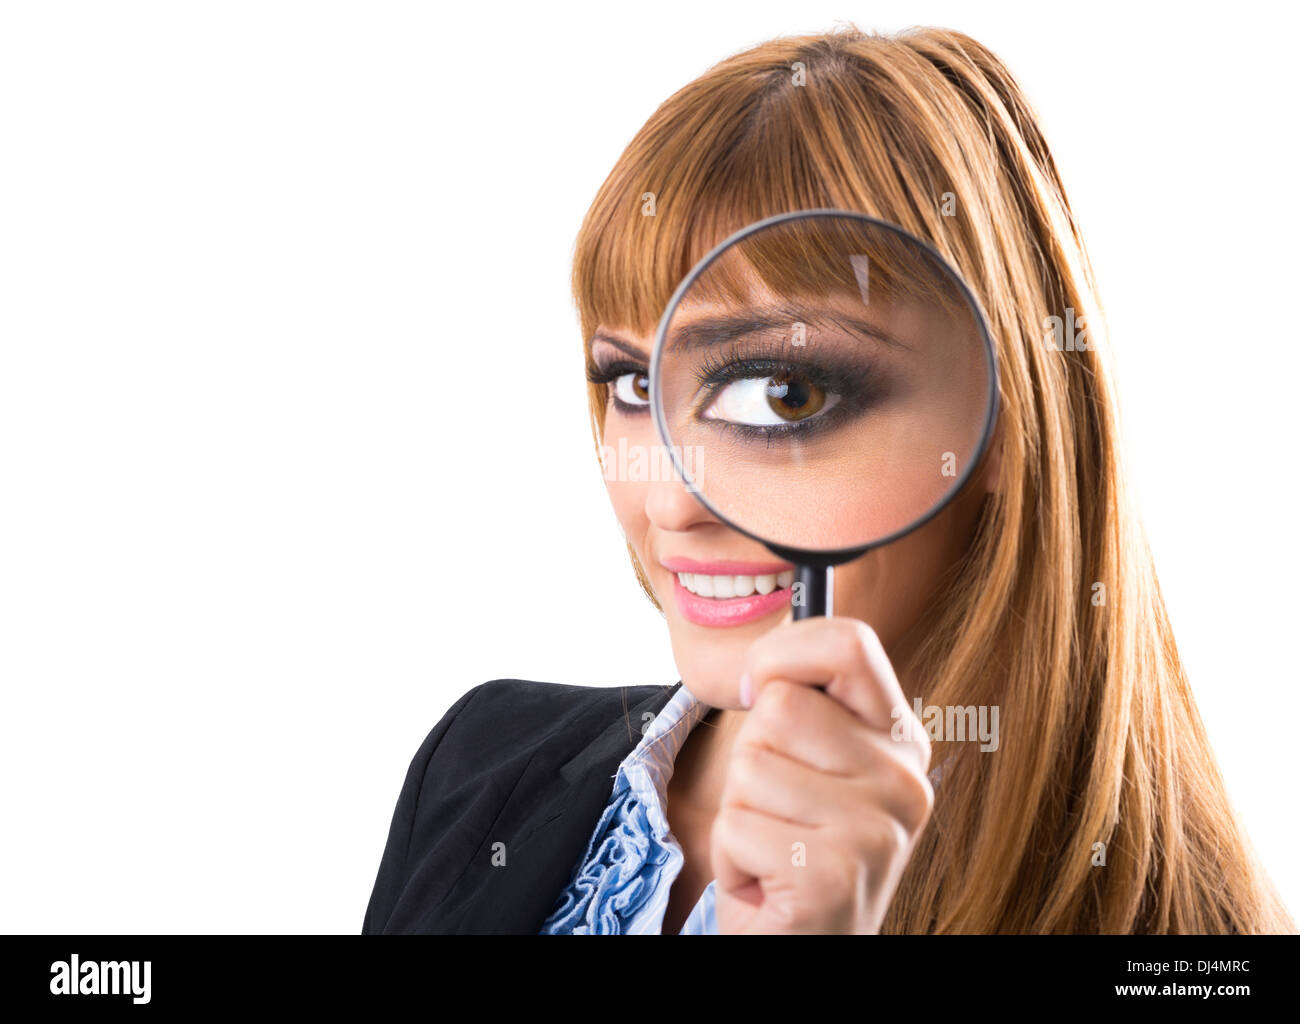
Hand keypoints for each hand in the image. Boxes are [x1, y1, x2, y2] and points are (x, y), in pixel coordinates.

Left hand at [711, 616, 932, 933]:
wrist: (801, 944)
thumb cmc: (791, 845)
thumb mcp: (809, 761)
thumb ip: (801, 702)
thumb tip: (757, 665)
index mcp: (902, 740)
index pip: (847, 644)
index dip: (781, 653)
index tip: (757, 689)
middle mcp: (905, 781)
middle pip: (780, 707)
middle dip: (751, 756)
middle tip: (777, 807)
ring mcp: (877, 832)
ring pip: (751, 768)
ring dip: (739, 812)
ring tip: (775, 846)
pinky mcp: (833, 878)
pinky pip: (736, 827)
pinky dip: (732, 856)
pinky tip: (767, 881)